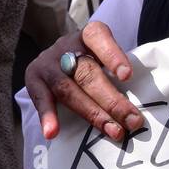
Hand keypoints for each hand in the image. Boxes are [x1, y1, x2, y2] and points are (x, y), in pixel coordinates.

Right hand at [25, 21, 144, 143]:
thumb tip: (135, 109)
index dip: (113, 56)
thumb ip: (117, 74)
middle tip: (133, 120)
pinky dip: (48, 117)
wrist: (58, 56)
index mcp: (89, 36)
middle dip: (112, 100)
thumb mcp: (105, 57)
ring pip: (68, 89)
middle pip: (88, 73)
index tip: (127, 76)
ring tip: (113, 131)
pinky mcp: (33, 79)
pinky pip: (41, 100)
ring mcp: (47, 63)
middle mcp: (66, 46)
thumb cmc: (92, 61)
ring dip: (92, 114)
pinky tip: (52, 133)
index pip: (99, 39)